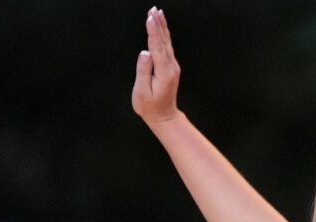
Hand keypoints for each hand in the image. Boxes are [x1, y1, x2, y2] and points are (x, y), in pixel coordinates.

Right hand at [132, 7, 180, 124]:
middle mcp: (171, 67)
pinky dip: (163, 34)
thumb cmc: (150, 107)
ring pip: (166, 42)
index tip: (149, 18)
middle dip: (158, 24)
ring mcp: (173, 66)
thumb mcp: (142, 92)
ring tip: (157, 12)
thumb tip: (145, 53)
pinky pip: (167, 47)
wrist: (164, 116)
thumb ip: (143, 72)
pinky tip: (161, 27)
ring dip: (162, 26)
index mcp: (164, 72)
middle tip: (153, 9)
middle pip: (164, 41)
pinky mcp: (171, 66)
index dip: (153, 31)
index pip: (157, 47)